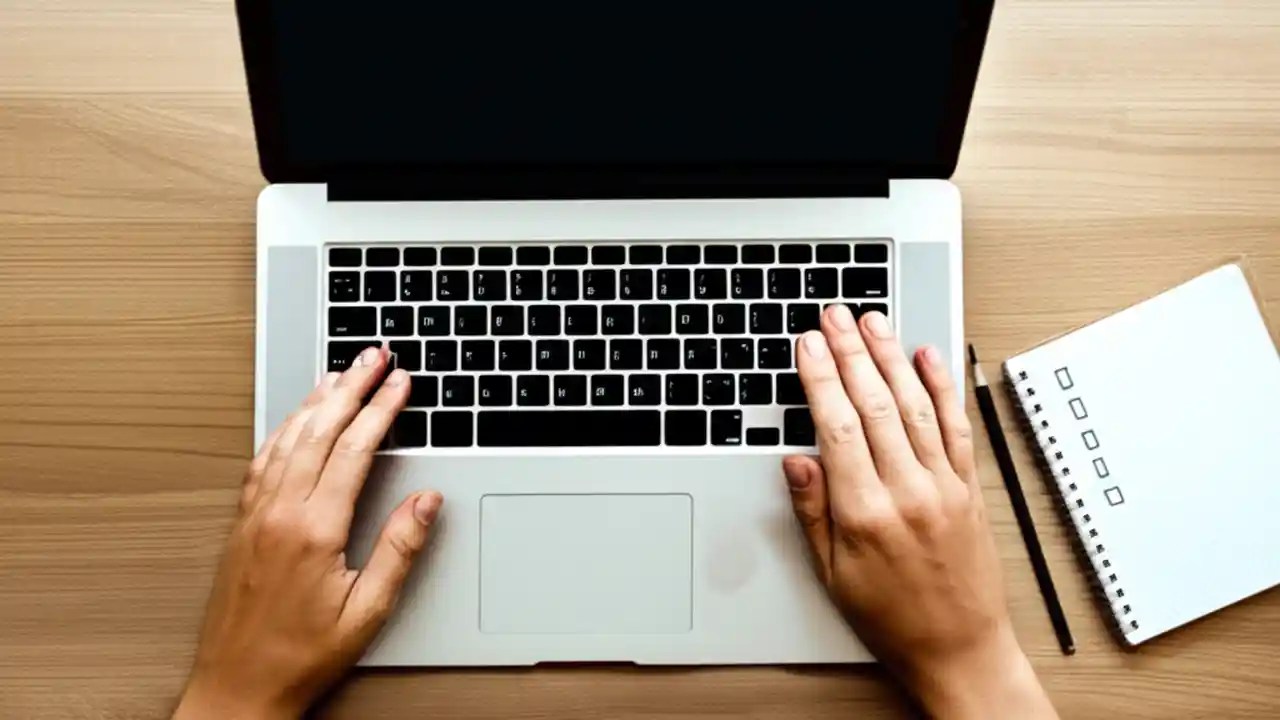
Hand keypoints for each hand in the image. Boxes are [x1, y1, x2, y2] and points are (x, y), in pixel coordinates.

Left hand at [174, 346, 441, 719]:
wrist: (237, 689)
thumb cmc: (301, 657)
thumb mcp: (368, 611)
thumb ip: (399, 549)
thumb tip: (427, 501)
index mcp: (314, 529)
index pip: (354, 450)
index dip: (381, 410)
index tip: (401, 384)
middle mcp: (278, 513)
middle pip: (320, 430)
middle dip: (352, 387)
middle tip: (375, 357)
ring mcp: (254, 515)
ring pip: (287, 438)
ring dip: (316, 400)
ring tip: (340, 374)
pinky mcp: (240, 525)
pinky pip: (262, 460)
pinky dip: (283, 429)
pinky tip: (296, 419)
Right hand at [783, 307, 1056, 719]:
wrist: (959, 649)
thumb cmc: (891, 617)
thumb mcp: (831, 573)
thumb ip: (813, 510)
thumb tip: (796, 459)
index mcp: (866, 513)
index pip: (837, 426)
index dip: (820, 378)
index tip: (808, 345)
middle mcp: (908, 492)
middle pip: (875, 404)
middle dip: (851, 351)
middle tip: (834, 315)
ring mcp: (944, 486)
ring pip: (916, 405)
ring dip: (892, 357)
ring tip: (873, 321)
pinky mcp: (970, 488)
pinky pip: (956, 427)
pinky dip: (943, 387)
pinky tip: (928, 356)